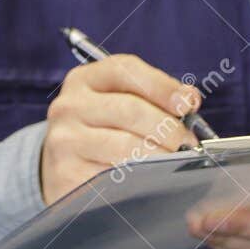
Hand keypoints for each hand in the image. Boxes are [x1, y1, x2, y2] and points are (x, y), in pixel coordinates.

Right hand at [39, 55, 200, 204]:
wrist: (61, 167)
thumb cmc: (100, 131)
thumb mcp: (118, 102)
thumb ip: (152, 94)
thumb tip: (188, 99)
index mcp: (83, 80)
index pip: (125, 70)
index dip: (162, 85)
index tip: (188, 103)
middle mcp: (69, 106)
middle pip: (130, 109)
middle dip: (168, 127)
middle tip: (188, 143)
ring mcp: (64, 141)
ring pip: (125, 146)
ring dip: (160, 155)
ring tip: (176, 160)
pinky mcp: (67, 174)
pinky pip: (115, 176)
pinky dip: (140, 178)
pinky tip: (151, 178)